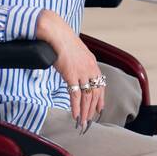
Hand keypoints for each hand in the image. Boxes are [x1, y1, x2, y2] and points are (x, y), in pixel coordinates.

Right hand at [37, 11, 105, 129]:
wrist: (56, 33)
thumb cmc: (62, 41)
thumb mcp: (76, 53)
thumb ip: (79, 63)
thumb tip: (75, 71)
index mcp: (92, 63)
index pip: (101, 85)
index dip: (100, 99)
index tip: (99, 109)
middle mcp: (90, 69)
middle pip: (95, 94)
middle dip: (92, 110)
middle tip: (89, 121)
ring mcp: (81, 72)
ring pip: (86, 97)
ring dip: (84, 111)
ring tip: (82, 122)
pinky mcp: (71, 75)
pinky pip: (75, 95)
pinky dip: (75, 106)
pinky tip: (75, 114)